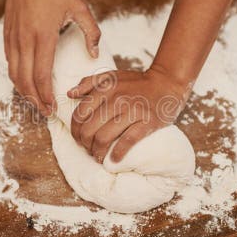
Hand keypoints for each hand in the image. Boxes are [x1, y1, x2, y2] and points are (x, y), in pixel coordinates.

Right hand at [4, 0, 100, 115]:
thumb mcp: (79, 7)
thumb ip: (91, 32)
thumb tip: (94, 54)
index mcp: (43, 37)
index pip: (42, 76)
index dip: (46, 95)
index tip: (53, 107)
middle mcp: (25, 42)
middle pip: (25, 81)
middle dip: (35, 101)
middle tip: (45, 112)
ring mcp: (14, 40)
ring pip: (15, 75)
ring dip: (24, 92)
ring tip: (35, 101)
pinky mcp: (8, 37)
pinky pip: (11, 64)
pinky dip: (17, 78)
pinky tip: (26, 82)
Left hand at [68, 65, 189, 162]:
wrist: (167, 83)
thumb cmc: (136, 82)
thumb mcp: (111, 76)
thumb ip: (89, 82)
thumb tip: (70, 93)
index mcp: (105, 89)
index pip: (80, 114)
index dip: (75, 131)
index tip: (79, 138)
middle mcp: (116, 100)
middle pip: (89, 129)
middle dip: (85, 144)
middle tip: (88, 149)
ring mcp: (132, 111)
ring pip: (104, 138)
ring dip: (98, 152)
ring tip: (99, 156)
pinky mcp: (147, 122)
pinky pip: (127, 142)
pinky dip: (117, 154)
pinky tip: (114, 159)